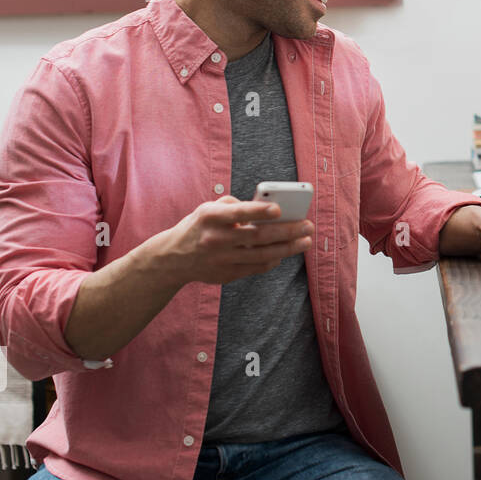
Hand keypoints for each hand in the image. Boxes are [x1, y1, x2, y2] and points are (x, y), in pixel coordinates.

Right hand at [154, 196, 313, 285]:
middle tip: (308, 226)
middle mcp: (215, 239)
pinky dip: (273, 261)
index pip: (238, 213)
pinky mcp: (226, 275)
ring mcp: (221, 260)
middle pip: (257, 237)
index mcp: (210, 217)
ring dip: (288, 248)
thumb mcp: (208, 208)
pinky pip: (256, 268)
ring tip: (305, 241)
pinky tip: (285, 253)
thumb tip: (265, 209)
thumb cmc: (199, 226)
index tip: (280, 209)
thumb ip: (234, 205)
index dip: (259, 211)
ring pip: (262, 255)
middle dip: (287, 231)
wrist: (172, 259)